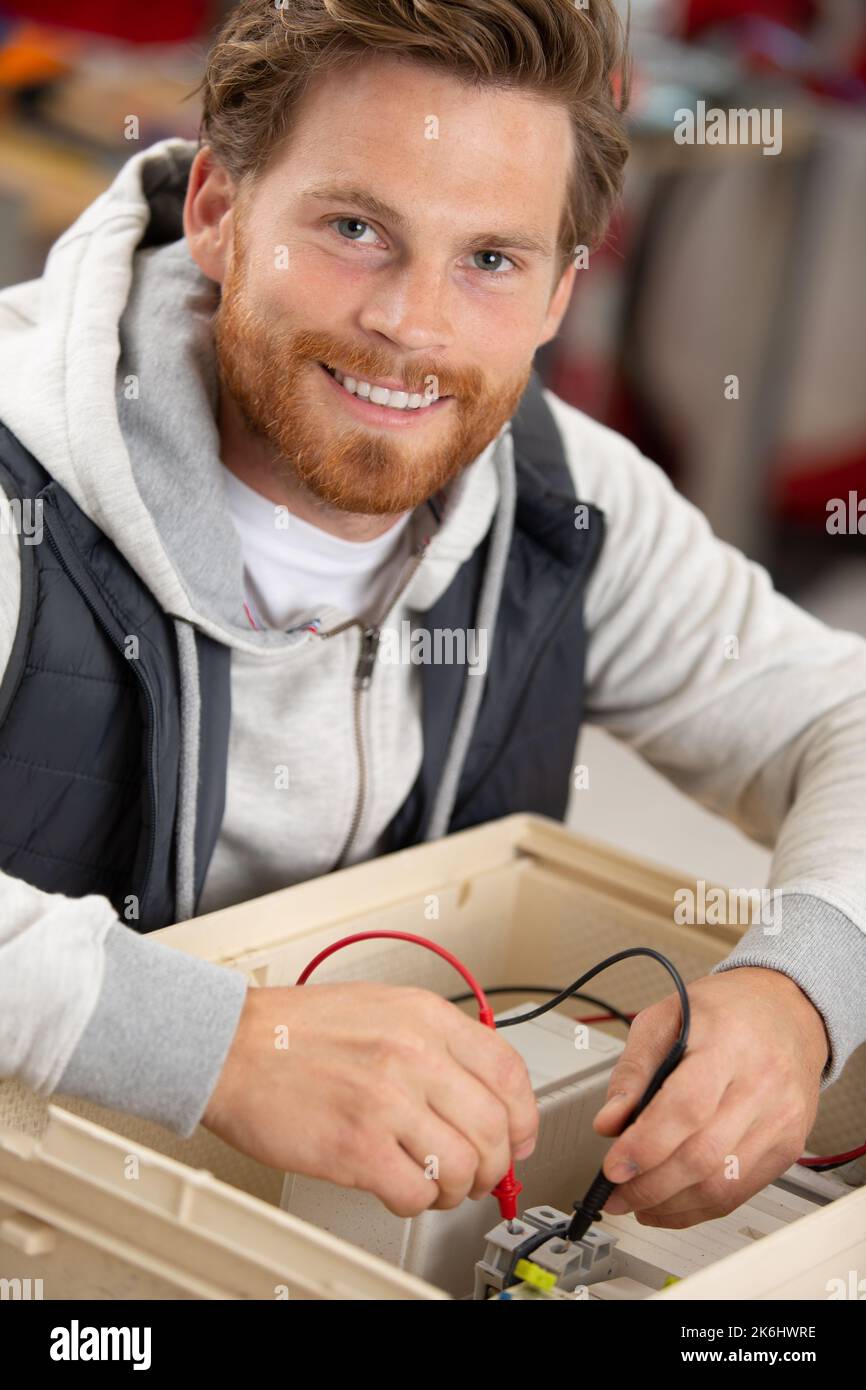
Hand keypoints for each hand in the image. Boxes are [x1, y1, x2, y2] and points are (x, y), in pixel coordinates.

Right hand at [202, 981, 537, 1216]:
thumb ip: (437, 1044)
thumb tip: (484, 1093)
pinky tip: (397, 1187)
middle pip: (496, 1128)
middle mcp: (414, 1055)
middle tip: (477, 1173)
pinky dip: (415, 1201)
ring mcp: (387, 1102)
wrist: (230, 1046)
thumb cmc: (297, 1030)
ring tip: (433, 1182)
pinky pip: (417, 1193)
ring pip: (465, 1167)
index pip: (510, 1073)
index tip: (517, 1138)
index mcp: (426, 1017)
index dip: (524, 1117)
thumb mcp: (383, 1007)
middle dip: (494, 1164)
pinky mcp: (356, 1148)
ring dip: (455, 1188)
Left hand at [591, 967, 829, 1228]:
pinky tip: (672, 1203)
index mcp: (727, 1043)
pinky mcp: (788, 1146)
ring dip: (671, 1204)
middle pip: (702, 1155)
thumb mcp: (664, 1017)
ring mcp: (780, 1120)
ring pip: (722, 1184)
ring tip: (637, 1203)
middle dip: (649, 1186)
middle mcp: (762, 1084)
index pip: (686, 1107)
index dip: (645, 1146)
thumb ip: (632, 1071)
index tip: (612, 1168)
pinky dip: (700, 1206)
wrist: (786, 1010)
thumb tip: (608, 1124)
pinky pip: (740, 1191)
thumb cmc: (725, 1010)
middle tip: (615, 1193)